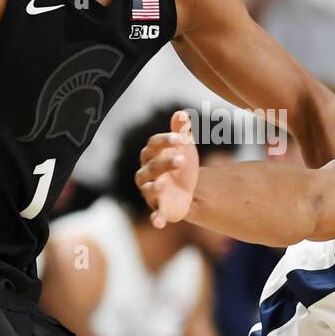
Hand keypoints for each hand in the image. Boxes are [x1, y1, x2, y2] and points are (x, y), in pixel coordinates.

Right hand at [136, 109, 197, 227]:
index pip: (152, 146)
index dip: (164, 141)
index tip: (180, 138)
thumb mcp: (184, 148)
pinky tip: (159, 222)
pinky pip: (154, 215)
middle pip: (151, 167)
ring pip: (148, 190)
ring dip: (155, 188)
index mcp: (151, 156)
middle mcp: (147, 174)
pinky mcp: (159, 209)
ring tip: (164, 185)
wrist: (187, 189)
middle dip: (164, 163)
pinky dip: (156, 218)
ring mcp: (151, 192)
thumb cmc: (180, 164)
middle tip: (182, 159)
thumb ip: (181, 131)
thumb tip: (181, 113)